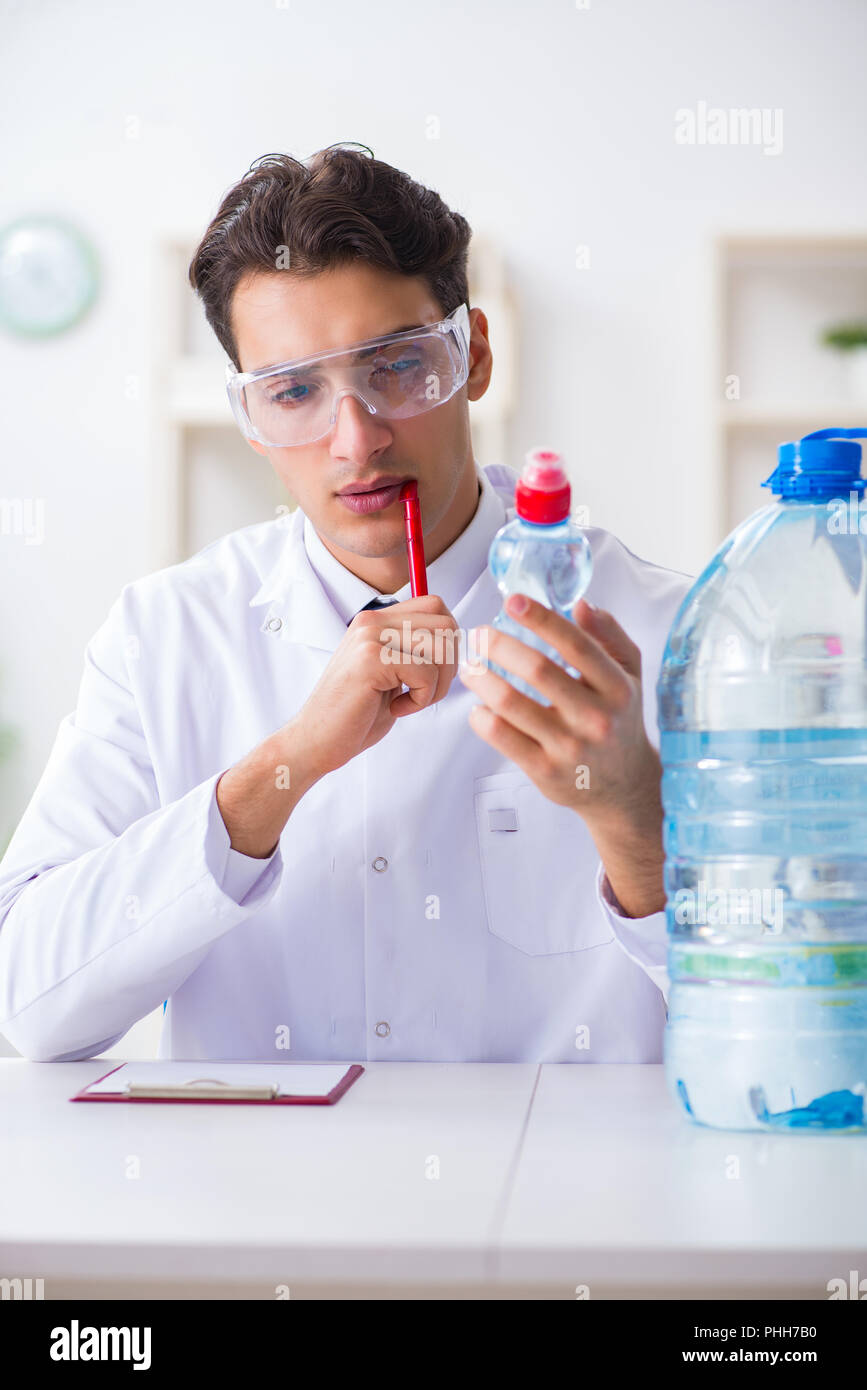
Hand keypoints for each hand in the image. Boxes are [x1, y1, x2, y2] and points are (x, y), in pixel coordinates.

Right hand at [290, 595, 459, 777]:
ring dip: (437, 684)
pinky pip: (425, 673)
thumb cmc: (355, 713)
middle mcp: (372, 621)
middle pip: (446, 624)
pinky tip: (396, 708)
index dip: (449, 642)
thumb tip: (454, 641)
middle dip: (450, 665)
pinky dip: (421, 699)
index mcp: (377, 621)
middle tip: (426, 692)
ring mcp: (370, 637)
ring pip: (440, 647)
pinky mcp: (371, 659)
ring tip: (412, 701)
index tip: (434, 673)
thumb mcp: (391, 673)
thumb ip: (415, 650)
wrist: (316, 739)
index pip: (436, 607)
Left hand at [459, 594, 665, 915]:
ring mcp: (569, 747)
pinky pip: (502, 738)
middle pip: (538, 670)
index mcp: (617, 687)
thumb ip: (609, 636)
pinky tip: (478, 707)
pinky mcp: (545, 772)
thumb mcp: (629, 676)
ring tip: (470, 667)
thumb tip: (581, 605)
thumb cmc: (620, 720)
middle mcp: (595, 717)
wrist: (624, 787)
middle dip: (500, 645)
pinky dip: (481, 718)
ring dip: (482, 679)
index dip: (541, 618)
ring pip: (511, 704)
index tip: (512, 600)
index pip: (576, 644)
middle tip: (478, 635)